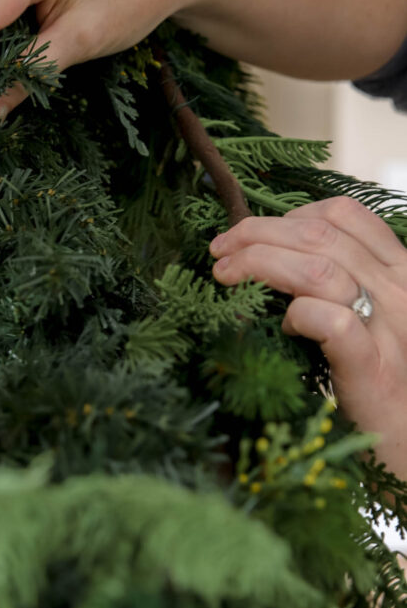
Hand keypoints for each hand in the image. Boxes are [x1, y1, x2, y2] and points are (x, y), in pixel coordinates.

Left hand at [209, 196, 406, 478]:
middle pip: (319, 234)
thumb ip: (350, 290)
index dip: (288, 216)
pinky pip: (329, 320)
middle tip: (219, 249)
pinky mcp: (375, 371)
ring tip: (225, 274)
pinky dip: (296, 313)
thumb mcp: (383, 324)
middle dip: (256, 233)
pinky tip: (282, 325)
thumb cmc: (397, 391)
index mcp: (403, 274)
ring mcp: (390, 329)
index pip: (344, 216)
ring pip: (317, 267)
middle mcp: (401, 291)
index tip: (250, 233)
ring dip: (259, 261)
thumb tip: (283, 267)